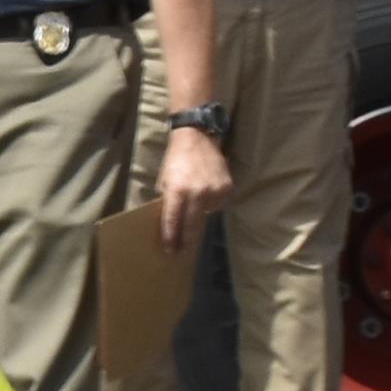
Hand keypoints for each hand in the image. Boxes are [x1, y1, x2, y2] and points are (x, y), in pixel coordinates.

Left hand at [153, 123, 235, 255]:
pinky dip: (211, 204)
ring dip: (199, 216)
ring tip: (194, 210)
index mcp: (177, 191)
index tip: (170, 250)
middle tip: (181, 251)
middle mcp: (197, 193)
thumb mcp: (165, 180)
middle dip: (185, 240)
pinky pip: (218, 205)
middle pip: (191, 225)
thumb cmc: (176, 160)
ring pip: (206, 215)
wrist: (197, 138)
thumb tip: (170, 222)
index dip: (170, 238)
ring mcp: (214, 191)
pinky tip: (206, 196)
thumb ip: (168, 201)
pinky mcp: (226, 188)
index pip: (173, 221)